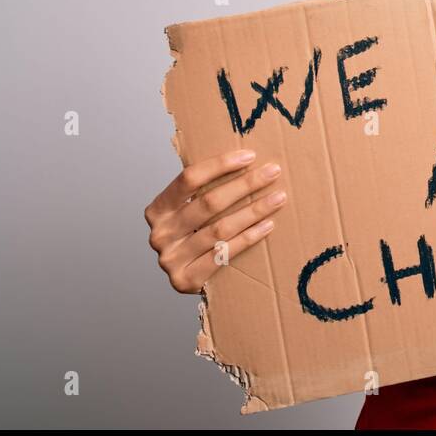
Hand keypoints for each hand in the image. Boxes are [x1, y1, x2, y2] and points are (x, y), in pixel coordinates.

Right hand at [145, 149, 286, 293]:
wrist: (186, 277)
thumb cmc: (193, 236)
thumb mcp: (189, 211)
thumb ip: (203, 190)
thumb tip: (245, 160)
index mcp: (158, 210)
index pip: (188, 179)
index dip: (220, 165)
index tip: (249, 156)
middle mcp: (161, 233)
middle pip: (209, 202)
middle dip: (245, 184)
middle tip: (273, 172)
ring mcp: (171, 259)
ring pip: (220, 229)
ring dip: (253, 211)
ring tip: (277, 198)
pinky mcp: (185, 279)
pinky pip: (224, 253)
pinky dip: (249, 237)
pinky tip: (267, 225)